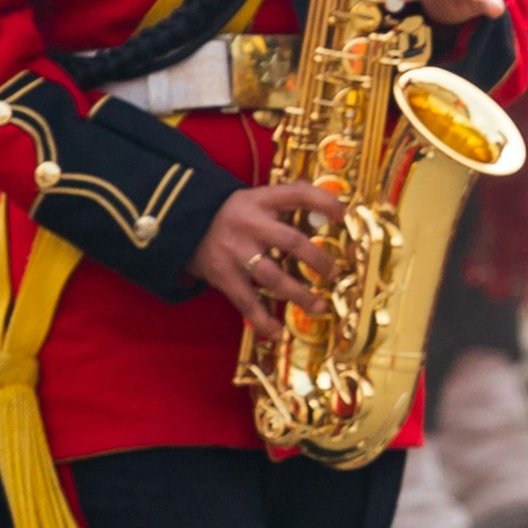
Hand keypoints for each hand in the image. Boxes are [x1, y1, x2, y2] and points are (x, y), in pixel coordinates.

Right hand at [199, 181, 343, 332]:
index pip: (297, 194)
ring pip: (271, 276)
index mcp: (261, 201)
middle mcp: (250, 225)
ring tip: (319, 307)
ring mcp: (236, 252)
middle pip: (290, 241)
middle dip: (317, 259)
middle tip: (334, 273)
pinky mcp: (223, 276)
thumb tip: (332, 210)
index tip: (344, 216)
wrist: (183, 224)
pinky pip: (246, 301)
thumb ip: (286, 205)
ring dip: (298, 294)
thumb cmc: (234, 215)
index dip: (324, 202)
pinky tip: (276, 333)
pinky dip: (261, 319)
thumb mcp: (256, 200)